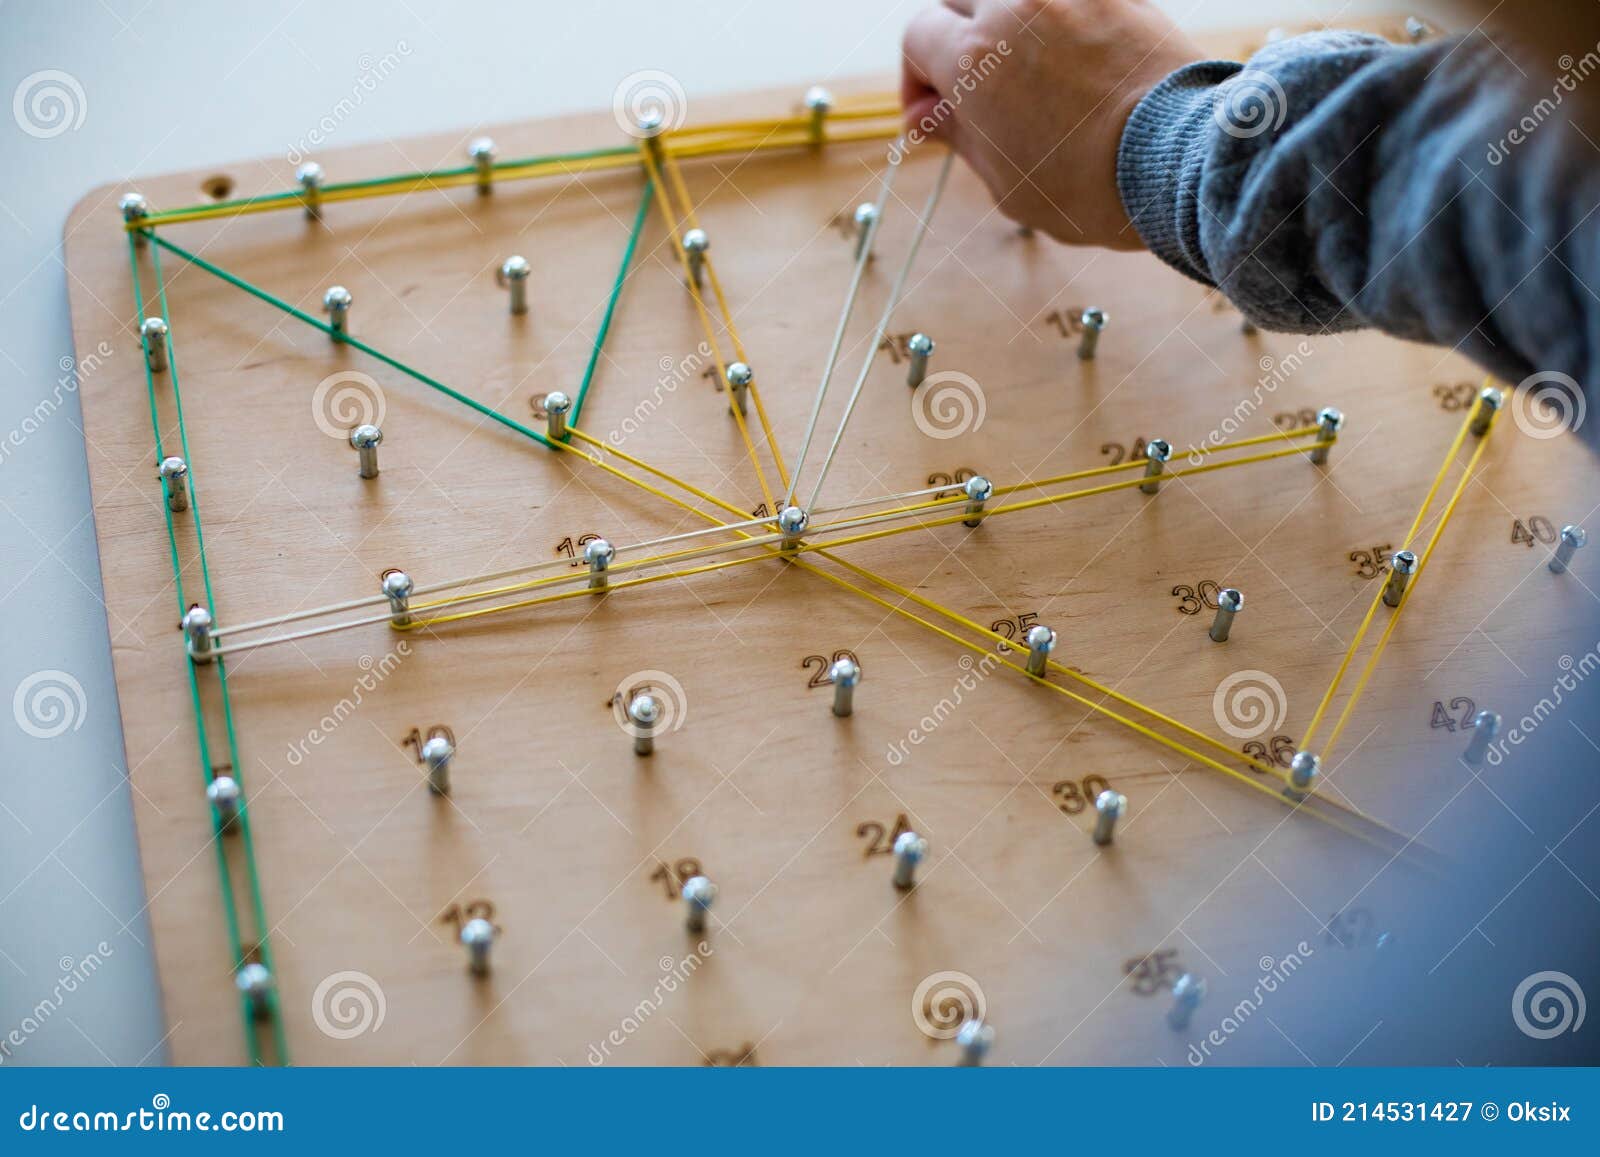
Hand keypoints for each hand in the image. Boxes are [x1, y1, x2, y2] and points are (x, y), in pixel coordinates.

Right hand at [901, 0, 1202, 247]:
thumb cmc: (1088, 184)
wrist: (1179, 161)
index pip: (917, 36)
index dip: (916, 77)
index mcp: (972, 56)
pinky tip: (1074, 61)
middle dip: (953, 39)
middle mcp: (1014, 7)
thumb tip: (926, 116)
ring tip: (1022, 67)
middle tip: (969, 88)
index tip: (932, 113)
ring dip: (1004, 23)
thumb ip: (960, 136)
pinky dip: (1060, 21)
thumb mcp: (1007, 180)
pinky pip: (1071, 0)